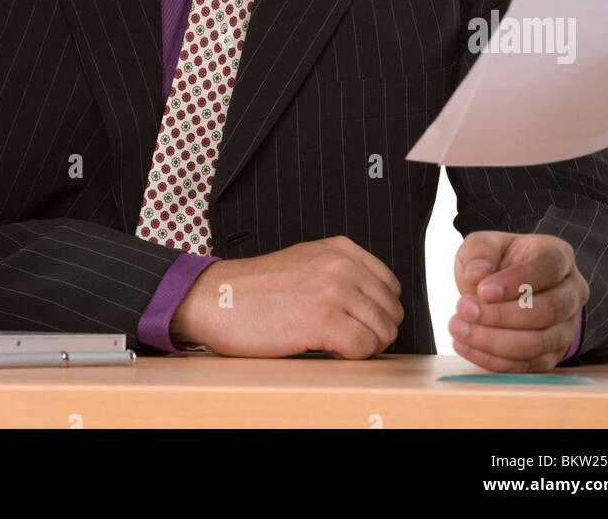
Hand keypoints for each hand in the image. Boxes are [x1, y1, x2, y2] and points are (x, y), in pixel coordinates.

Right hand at [169, 235, 402, 357]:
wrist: (216, 298)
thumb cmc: (256, 288)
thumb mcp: (305, 262)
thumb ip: (339, 272)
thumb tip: (372, 303)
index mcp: (340, 248)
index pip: (390, 286)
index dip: (379, 311)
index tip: (360, 323)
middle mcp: (341, 264)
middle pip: (391, 311)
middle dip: (375, 332)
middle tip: (348, 341)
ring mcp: (334, 290)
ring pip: (383, 331)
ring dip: (365, 347)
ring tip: (337, 347)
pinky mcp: (323, 319)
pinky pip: (363, 348)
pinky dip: (353, 358)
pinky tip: (329, 352)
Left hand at [450, 231, 588, 371]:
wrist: (500, 288)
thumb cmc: (496, 262)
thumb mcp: (483, 245)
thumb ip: (479, 252)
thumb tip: (476, 273)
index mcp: (558, 256)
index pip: (547, 268)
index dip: (516, 282)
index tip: (482, 291)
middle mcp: (571, 292)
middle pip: (548, 310)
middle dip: (501, 315)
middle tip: (464, 309)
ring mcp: (567, 326)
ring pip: (539, 342)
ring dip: (495, 340)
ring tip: (460, 329)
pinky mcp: (553, 354)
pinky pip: (528, 365)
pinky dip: (494, 359)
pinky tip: (466, 346)